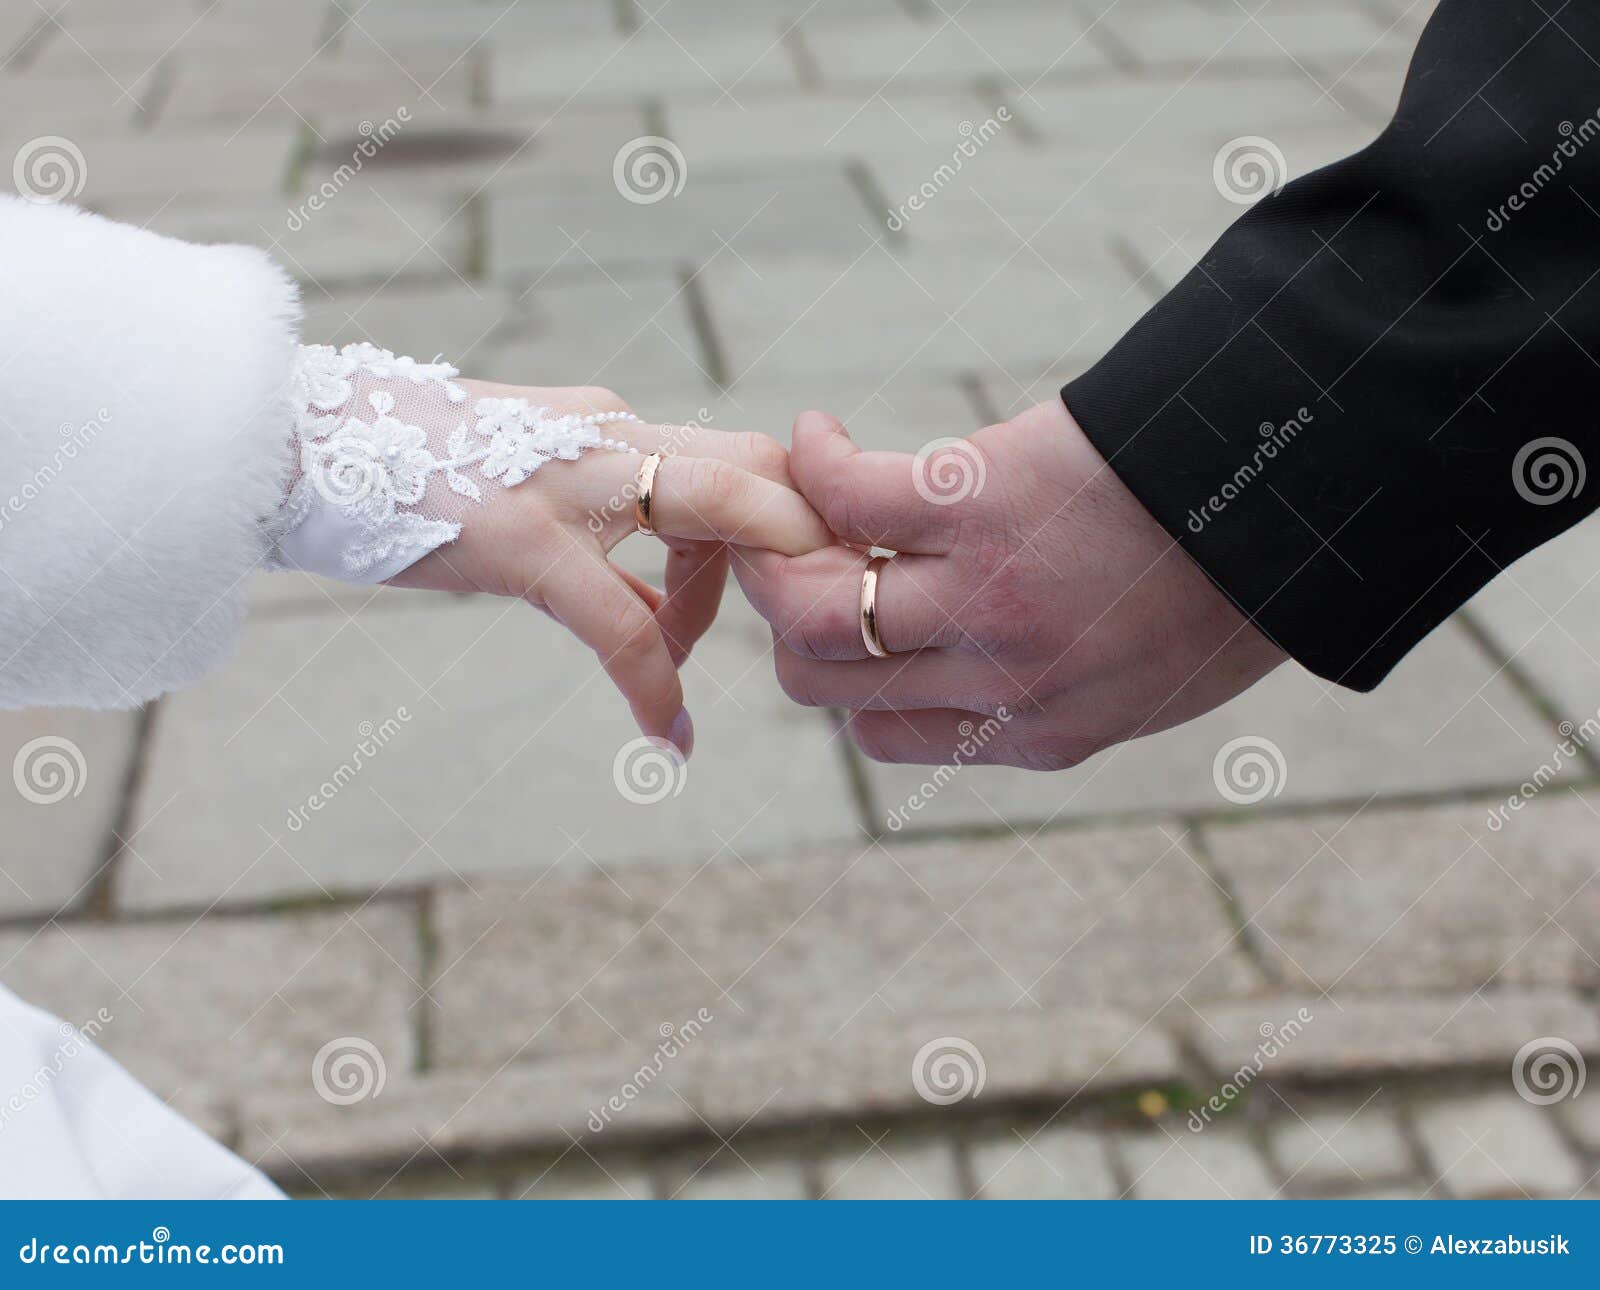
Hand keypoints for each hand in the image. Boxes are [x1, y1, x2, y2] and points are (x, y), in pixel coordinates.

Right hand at [388, 382, 832, 754]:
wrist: (298, 449)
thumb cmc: (414, 482)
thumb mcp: (532, 498)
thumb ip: (608, 547)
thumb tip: (660, 618)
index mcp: (613, 425)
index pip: (749, 451)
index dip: (799, 518)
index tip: (793, 592)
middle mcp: (607, 436)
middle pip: (762, 465)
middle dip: (807, 546)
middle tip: (804, 624)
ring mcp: (567, 482)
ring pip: (717, 521)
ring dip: (719, 615)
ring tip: (664, 669)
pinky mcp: (520, 539)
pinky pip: (621, 626)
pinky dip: (657, 688)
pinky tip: (667, 736)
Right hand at [733, 399, 1286, 768]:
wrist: (1301, 490)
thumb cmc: (1233, 574)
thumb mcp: (1155, 680)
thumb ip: (1062, 690)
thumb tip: (987, 675)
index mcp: (1044, 729)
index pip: (882, 735)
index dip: (848, 680)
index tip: (849, 621)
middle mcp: (1004, 679)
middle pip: (822, 678)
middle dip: (788, 619)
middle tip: (796, 556)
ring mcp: (986, 597)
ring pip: (810, 606)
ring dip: (776, 547)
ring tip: (790, 502)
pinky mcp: (980, 503)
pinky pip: (848, 495)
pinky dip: (816, 461)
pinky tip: (821, 435)